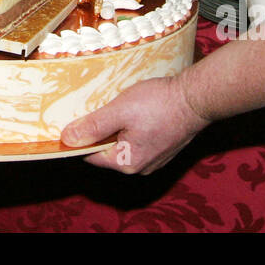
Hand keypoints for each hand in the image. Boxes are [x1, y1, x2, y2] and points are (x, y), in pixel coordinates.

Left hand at [60, 73, 210, 173]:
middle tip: (94, 107)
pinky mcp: (163, 148)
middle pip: (106, 150)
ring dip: (115, 127)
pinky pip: (137, 140)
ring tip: (115, 106)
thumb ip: (93, 126)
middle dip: (98, 131)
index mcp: (127, 163)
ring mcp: (154, 159)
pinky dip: (131, 127)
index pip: (90, 155)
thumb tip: (67, 139)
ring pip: (122, 144)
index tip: (72, 119)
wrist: (197, 97)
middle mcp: (140, 167)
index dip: (79, 137)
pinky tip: (133, 110)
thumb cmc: (160, 103)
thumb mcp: (120, 111)